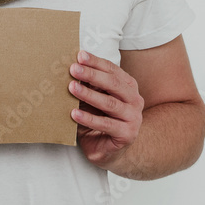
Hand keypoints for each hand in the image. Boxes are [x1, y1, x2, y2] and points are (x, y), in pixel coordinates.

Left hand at [69, 50, 143, 167]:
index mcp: (128, 86)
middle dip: (91, 74)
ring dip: (89, 95)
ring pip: (110, 103)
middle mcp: (134, 99)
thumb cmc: (100, 118)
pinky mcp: (127, 134)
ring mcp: (133, 117)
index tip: (79, 56)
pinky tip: (74, 114)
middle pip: (113, 84)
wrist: (109, 149)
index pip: (112, 70)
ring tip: (72, 88)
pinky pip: (106, 124)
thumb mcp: (95, 98)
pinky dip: (89, 118)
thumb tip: (70, 67)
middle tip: (73, 69)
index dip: (96, 62)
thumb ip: (89, 84)